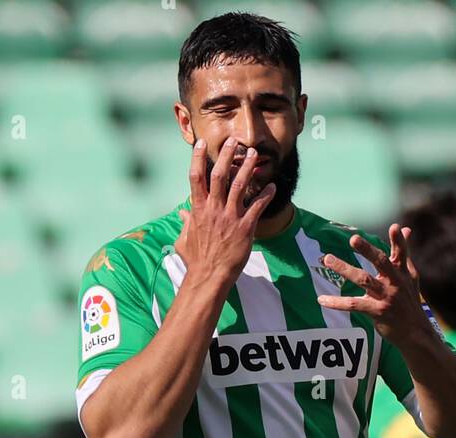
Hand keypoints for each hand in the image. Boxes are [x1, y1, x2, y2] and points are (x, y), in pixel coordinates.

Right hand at [173, 138, 275, 287]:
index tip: (201, 143)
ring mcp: (229, 218)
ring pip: (239, 186)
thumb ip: (185, 223)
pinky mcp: (244, 228)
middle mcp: (214, 209)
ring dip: (247, 168)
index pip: (196, 177)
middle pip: (219, 175)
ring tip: (253, 154)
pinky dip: (266, 195)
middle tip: (234, 141)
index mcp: (198, 209)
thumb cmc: (196, 261)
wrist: (209, 277)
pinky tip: (273, 187)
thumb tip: (182, 214)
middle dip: (226, 155)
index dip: (197, 158)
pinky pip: (257, 207)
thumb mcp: (184, 240)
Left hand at [316, 224, 428, 343]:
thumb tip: (407, 229)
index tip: (394, 227)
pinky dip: (337, 302)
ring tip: (328, 259)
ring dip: (345, 269)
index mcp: (402, 272)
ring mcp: (386, 297)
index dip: (399, 241)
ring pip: (364, 280)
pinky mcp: (377, 312)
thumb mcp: (410, 276)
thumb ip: (404, 253)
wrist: (414, 332)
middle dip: (367, 250)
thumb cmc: (409, 301)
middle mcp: (395, 283)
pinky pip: (354, 305)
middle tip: (353, 239)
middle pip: (381, 262)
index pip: (401, 253)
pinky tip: (322, 299)